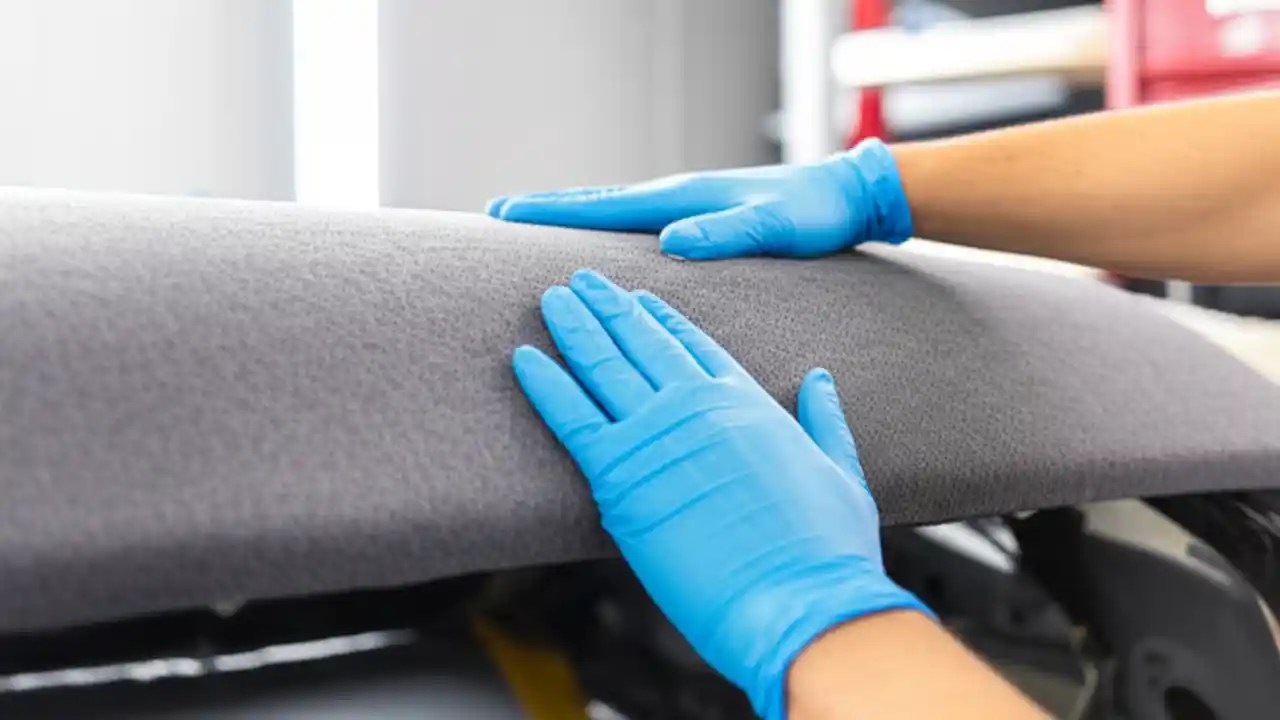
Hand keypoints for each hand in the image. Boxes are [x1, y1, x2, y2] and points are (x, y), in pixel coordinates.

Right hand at [487, 139, 913, 259]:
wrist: (844, 194)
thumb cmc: (812, 215)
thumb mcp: (772, 228)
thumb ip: (726, 235)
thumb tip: (670, 241)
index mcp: (683, 199)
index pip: (603, 206)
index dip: (552, 213)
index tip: (504, 213)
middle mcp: (676, 196)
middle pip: (595, 201)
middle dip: (544, 208)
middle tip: (494, 212)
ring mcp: (685, 203)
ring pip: (612, 208)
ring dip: (568, 215)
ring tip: (528, 223)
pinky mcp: (697, 215)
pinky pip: (635, 219)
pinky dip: (602, 223)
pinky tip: (598, 238)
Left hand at [512, 269, 928, 718]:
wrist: (801, 602)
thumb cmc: (827, 553)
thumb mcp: (840, 473)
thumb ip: (824, 420)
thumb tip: (818, 379)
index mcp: (749, 403)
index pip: (695, 346)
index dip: (662, 320)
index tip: (638, 297)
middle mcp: (700, 406)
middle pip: (641, 342)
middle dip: (609, 306)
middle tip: (581, 279)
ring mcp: (658, 435)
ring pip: (602, 366)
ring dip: (573, 327)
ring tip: (551, 296)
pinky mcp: (621, 478)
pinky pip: (571, 417)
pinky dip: (545, 384)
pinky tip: (522, 356)